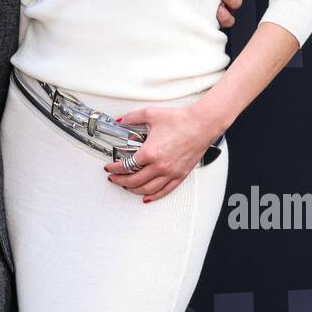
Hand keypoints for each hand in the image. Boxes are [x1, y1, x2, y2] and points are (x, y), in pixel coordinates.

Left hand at [103, 102, 226, 202]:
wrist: (202, 124)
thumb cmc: (181, 120)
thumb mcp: (151, 114)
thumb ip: (132, 118)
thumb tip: (120, 121)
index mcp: (150, 152)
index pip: (126, 166)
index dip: (115, 169)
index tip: (110, 168)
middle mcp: (160, 166)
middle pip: (134, 181)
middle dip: (120, 181)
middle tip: (114, 179)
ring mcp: (171, 172)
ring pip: (148, 189)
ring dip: (134, 190)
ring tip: (126, 187)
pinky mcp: (180, 175)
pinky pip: (165, 191)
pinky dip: (154, 196)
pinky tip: (147, 197)